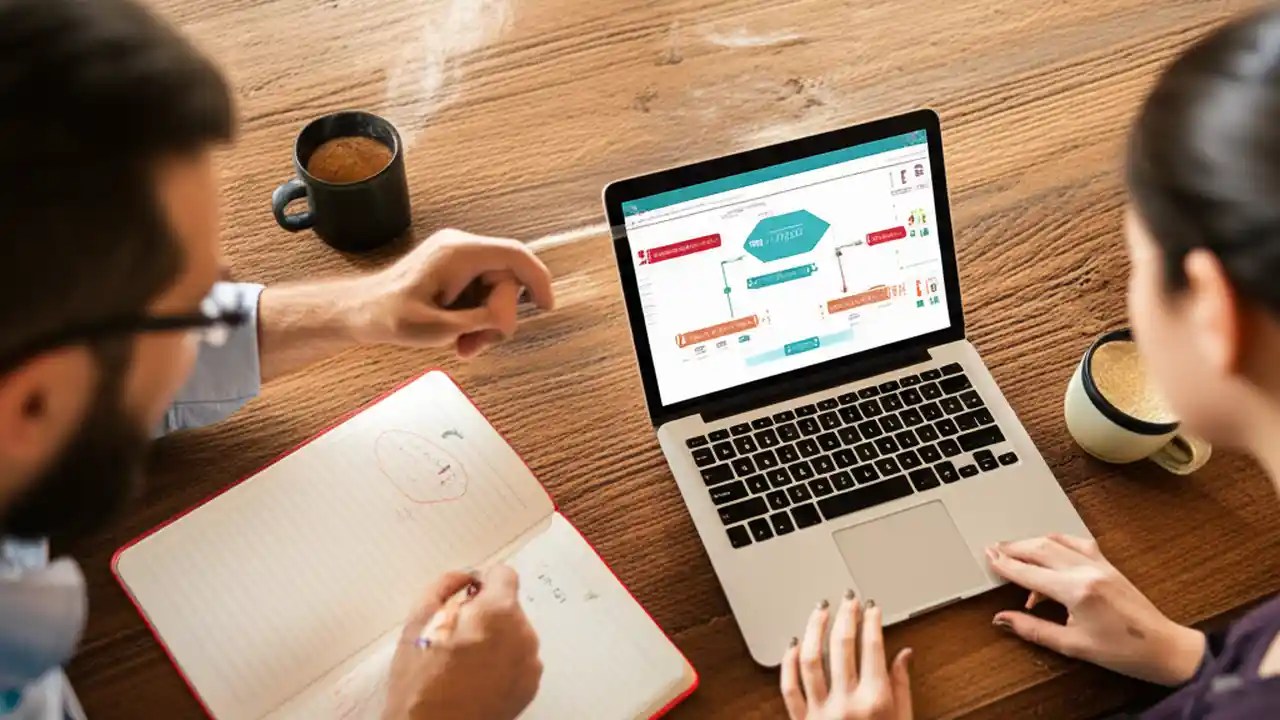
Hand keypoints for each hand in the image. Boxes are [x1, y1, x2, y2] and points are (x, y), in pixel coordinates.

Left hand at [351, 229, 554, 358]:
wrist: (360, 312)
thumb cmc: (388, 317)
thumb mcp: (434, 329)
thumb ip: (476, 322)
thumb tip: (505, 319)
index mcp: (458, 253)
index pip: (514, 255)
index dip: (538, 279)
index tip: (546, 307)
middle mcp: (462, 248)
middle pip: (507, 281)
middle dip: (499, 318)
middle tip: (477, 346)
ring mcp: (459, 258)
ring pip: (496, 291)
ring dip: (486, 324)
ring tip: (463, 347)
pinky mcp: (456, 271)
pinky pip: (482, 294)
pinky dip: (477, 319)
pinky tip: (459, 338)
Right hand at [383, 567, 542, 719]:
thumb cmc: (421, 685)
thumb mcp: (418, 623)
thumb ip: (444, 586)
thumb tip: (462, 576)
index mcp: (497, 612)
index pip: (504, 574)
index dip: (482, 582)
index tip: (469, 595)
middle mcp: (522, 634)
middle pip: (509, 605)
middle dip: (486, 613)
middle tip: (457, 636)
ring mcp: (530, 662)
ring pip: (515, 632)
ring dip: (496, 638)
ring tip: (465, 661)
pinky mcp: (530, 685)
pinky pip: (519, 659)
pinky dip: (503, 662)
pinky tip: (477, 676)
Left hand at [781, 593, 912, 719]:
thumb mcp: (903, 719)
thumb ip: (902, 687)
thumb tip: (905, 655)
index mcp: (875, 701)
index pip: (872, 648)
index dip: (872, 621)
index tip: (871, 608)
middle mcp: (846, 703)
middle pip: (842, 646)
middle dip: (846, 616)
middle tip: (848, 599)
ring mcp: (821, 712)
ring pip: (811, 660)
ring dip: (815, 629)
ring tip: (821, 611)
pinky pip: (790, 686)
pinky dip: (789, 662)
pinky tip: (794, 643)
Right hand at [986, 534, 1204, 685]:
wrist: (1163, 648)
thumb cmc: (1123, 651)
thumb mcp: (1071, 645)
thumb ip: (1033, 629)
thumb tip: (1004, 619)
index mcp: (1076, 591)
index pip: (1029, 572)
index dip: (1005, 564)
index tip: (989, 557)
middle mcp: (1087, 571)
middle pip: (1040, 549)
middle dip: (1014, 547)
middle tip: (994, 549)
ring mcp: (1100, 564)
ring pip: (1057, 541)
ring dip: (1033, 543)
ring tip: (1016, 549)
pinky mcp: (1109, 564)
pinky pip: (1077, 542)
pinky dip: (1057, 542)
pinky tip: (1050, 548)